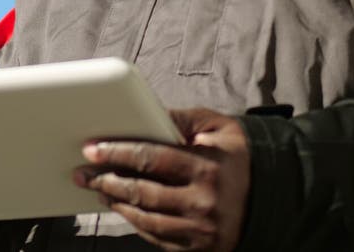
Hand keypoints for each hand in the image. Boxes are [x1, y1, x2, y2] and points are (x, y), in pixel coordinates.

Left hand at [73, 107, 250, 251]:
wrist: (270, 194)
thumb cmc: (239, 155)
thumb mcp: (219, 126)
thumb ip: (184, 119)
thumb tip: (150, 114)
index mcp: (206, 166)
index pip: (152, 158)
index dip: (118, 152)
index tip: (93, 148)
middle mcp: (202, 201)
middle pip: (142, 192)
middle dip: (106, 180)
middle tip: (83, 172)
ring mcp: (200, 229)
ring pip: (146, 219)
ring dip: (116, 203)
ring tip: (98, 189)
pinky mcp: (199, 248)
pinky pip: (158, 238)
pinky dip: (136, 223)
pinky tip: (122, 208)